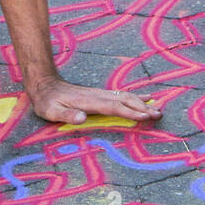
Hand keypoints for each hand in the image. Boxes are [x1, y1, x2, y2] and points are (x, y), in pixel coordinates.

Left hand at [29, 77, 162, 124]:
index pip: (114, 107)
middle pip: (125, 100)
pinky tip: (146, 98)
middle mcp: (98, 96)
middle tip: (159, 115)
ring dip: (143, 103)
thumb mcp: (51, 111)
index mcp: (90, 101)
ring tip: (158, 109)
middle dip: (143, 107)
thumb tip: (81, 118)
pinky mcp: (100, 95)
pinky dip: (136, 97)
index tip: (145, 117)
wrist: (45, 85)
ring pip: (126, 96)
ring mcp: (100, 94)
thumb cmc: (47, 102)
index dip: (130, 112)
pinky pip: (121, 95)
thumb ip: (66, 115)